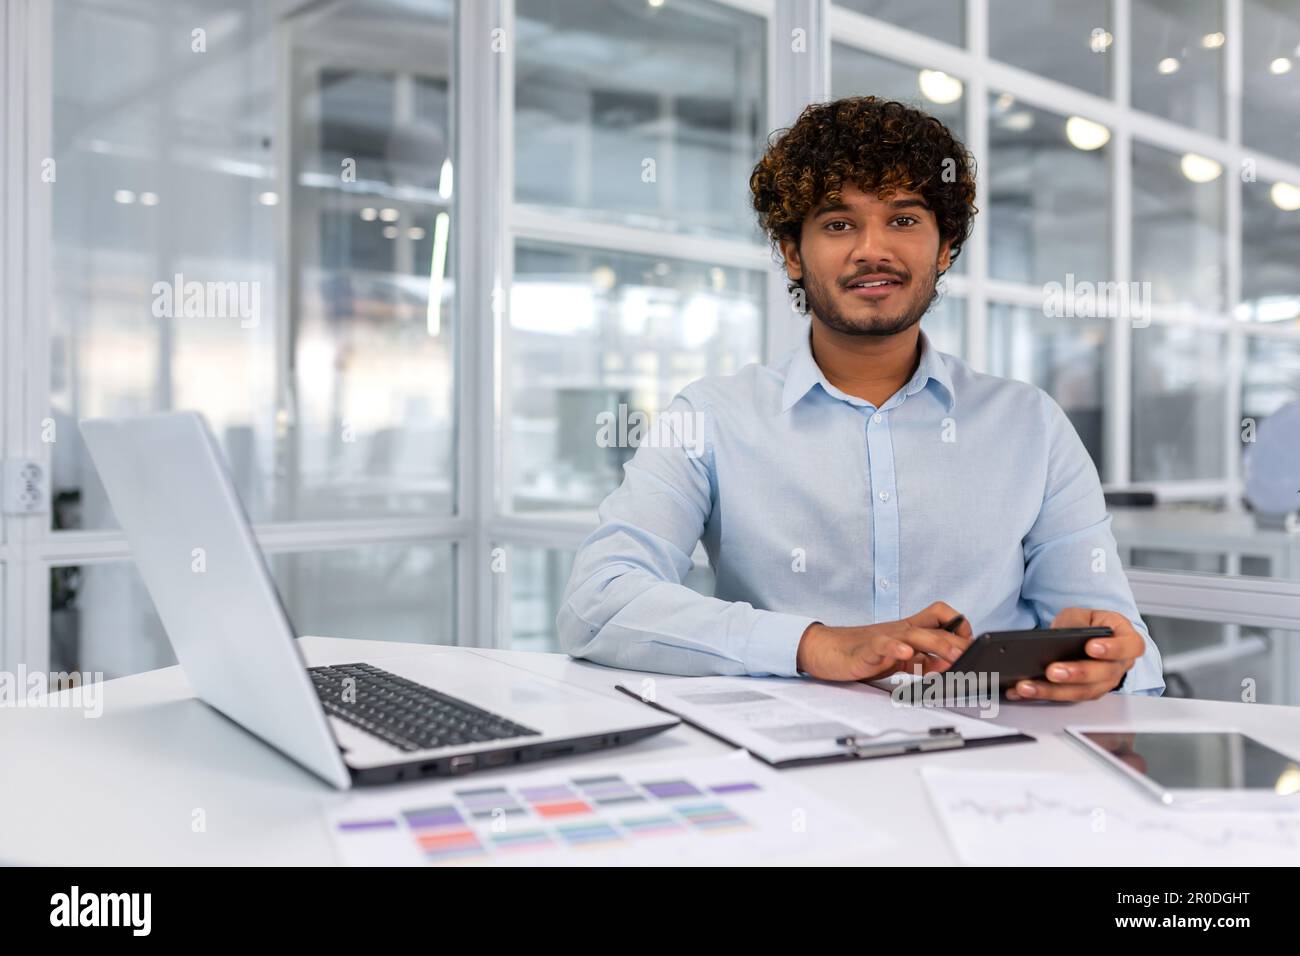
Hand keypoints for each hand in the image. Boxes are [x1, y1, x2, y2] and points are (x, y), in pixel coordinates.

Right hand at [795, 602, 973, 681]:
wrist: (826, 650)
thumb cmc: (863, 653)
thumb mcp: (899, 658)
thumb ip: (923, 660)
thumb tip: (949, 666)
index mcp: (909, 630)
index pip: (941, 617)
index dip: (960, 626)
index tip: (971, 645)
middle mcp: (900, 630)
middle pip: (934, 627)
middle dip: (957, 642)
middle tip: (974, 657)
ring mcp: (883, 638)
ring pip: (915, 634)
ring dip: (937, 644)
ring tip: (953, 657)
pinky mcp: (866, 650)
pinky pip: (882, 645)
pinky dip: (895, 648)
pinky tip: (905, 654)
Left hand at [1006, 608, 1144, 701]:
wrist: (1084, 637)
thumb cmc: (1089, 624)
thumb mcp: (1082, 614)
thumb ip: (1076, 621)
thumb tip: (1064, 634)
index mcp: (1127, 640)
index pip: (1130, 646)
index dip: (1114, 649)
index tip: (1091, 647)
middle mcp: (1119, 665)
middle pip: (1103, 674)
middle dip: (1075, 674)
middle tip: (1052, 671)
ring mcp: (1103, 683)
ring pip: (1082, 692)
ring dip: (1053, 691)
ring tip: (1027, 686)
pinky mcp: (1084, 693)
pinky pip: (1065, 698)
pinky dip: (1042, 695)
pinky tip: (1023, 692)